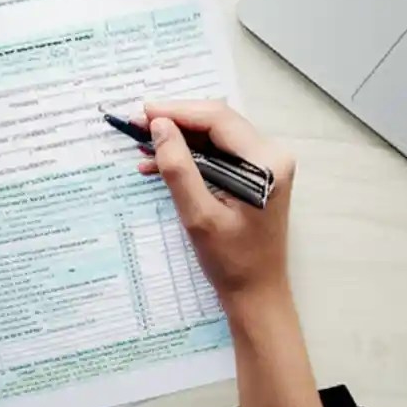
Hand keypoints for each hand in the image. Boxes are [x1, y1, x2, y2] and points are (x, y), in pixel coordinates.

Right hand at [139, 100, 323, 406]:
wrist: (257, 294)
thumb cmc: (232, 262)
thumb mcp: (198, 215)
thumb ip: (178, 168)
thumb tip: (159, 127)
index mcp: (265, 162)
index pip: (217, 119)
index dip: (177, 111)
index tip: (143, 113)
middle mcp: (270, 156)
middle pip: (216, 122)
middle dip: (175, 122)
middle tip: (136, 125)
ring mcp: (264, 165)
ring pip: (213, 136)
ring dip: (179, 139)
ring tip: (141, 143)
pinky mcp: (254, 176)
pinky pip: (217, 154)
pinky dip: (189, 156)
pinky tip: (158, 163)